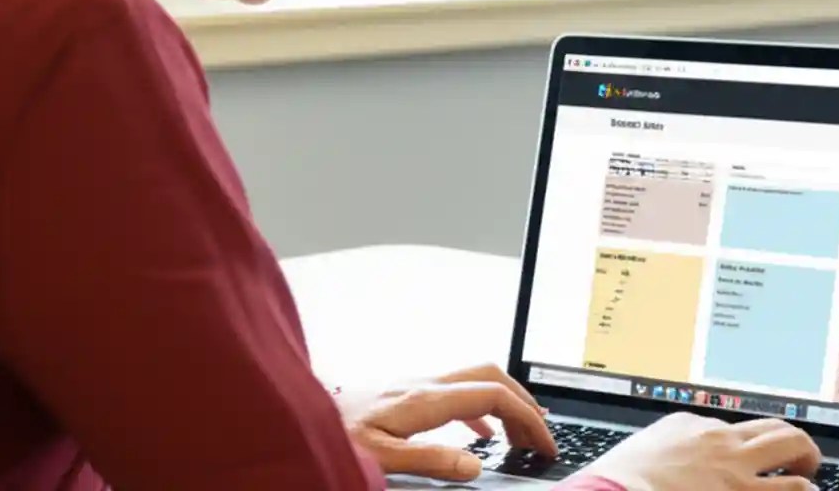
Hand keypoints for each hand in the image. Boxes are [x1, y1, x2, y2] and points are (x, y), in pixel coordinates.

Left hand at [336, 363, 556, 481]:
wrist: (294, 415)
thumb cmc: (332, 435)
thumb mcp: (380, 457)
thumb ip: (429, 459)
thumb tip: (475, 463)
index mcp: (425, 399)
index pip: (494, 395)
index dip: (527, 417)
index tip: (544, 444)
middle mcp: (423, 384)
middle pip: (491, 375)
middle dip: (524, 402)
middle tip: (542, 438)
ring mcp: (414, 385)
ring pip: (475, 380)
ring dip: (505, 403)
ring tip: (521, 436)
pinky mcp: (405, 394)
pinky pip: (456, 392)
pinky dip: (481, 410)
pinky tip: (482, 435)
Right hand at [584, 412, 821, 490]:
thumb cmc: (617, 479)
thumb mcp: (640, 451)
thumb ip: (665, 450)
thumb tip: (668, 459)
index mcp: (688, 425)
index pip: (731, 429)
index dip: (743, 448)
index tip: (744, 463)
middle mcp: (720, 440)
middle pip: (775, 428)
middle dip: (794, 444)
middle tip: (798, 462)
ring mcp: (736, 468)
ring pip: (794, 450)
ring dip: (806, 466)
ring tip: (806, 480)